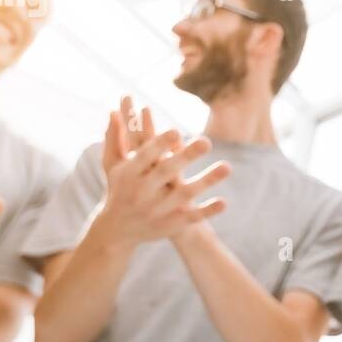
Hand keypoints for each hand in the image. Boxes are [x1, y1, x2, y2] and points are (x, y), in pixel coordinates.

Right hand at [97, 109, 229, 244]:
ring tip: (228, 166)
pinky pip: (192, 218)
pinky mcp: (171, 224)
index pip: (145, 156)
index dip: (160, 144)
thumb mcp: (113, 166)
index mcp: (129, 174)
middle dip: (185, 156)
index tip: (176, 131)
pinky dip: (208, 210)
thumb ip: (115, 138)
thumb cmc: (118, 189)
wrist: (117, 230)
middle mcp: (142, 192)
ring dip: (206, 180)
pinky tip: (224, 201)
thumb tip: (113, 110)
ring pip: (184, 194)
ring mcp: (158, 209)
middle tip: (206, 141)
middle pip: (166, 172)